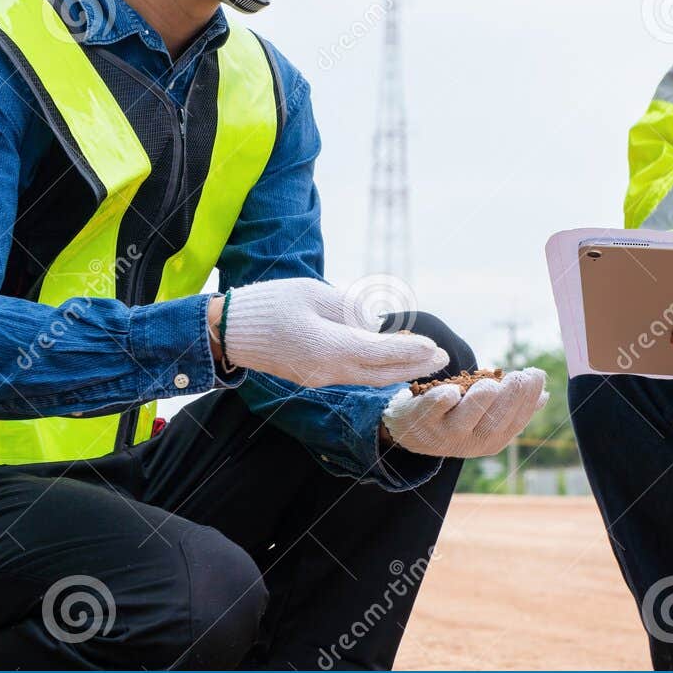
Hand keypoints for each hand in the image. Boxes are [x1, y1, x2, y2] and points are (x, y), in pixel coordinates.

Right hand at [217, 278, 448, 388]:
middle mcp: (326, 370)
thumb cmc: (269, 303)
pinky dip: (378, 372)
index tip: (434, 346)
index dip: (409, 350)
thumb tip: (376, 325)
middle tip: (443, 358)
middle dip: (413, 366)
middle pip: (380, 373)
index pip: (379, 352)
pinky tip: (391, 364)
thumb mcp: (313, 293)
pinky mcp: (313, 377)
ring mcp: (319, 377)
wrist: (229, 330)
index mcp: (326, 347)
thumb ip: (348, 310)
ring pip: (368, 379)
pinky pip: (354, 377)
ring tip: (424, 362)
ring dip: (398, 371)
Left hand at [381, 369, 549, 457]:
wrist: (411, 429)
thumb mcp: (484, 416)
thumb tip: (544, 395)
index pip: (516, 421)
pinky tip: (451, 391)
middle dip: (511, 396)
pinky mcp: (422, 420)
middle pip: (496, 422)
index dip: (528, 399)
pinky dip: (444, 398)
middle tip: (519, 374)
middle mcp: (469, 442)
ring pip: (468, 416)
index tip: (537, 374)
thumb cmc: (455, 417)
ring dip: (481, 397)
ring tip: (489, 382)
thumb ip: (511, 406)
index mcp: (490, 441)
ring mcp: (444, 432)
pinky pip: (434, 408)